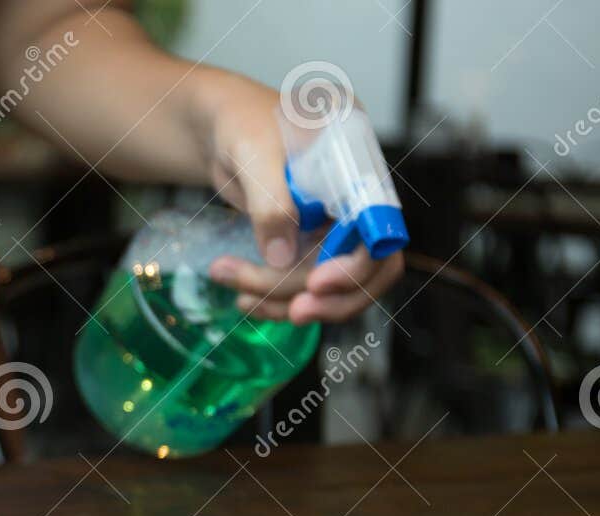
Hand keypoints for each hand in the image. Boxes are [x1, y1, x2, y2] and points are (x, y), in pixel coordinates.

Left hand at [198, 73, 402, 325]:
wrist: (218, 129)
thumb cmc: (239, 121)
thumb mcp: (252, 151)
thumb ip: (270, 201)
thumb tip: (281, 257)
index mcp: (358, 161)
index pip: (381, 227)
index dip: (358, 264)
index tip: (315, 284)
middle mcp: (356, 197)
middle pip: (364, 269)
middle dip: (320, 296)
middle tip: (283, 309)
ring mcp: (334, 224)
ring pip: (328, 285)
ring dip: (282, 298)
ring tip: (232, 284)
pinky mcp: (309, 244)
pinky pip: (303, 285)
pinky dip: (273, 298)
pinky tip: (242, 295)